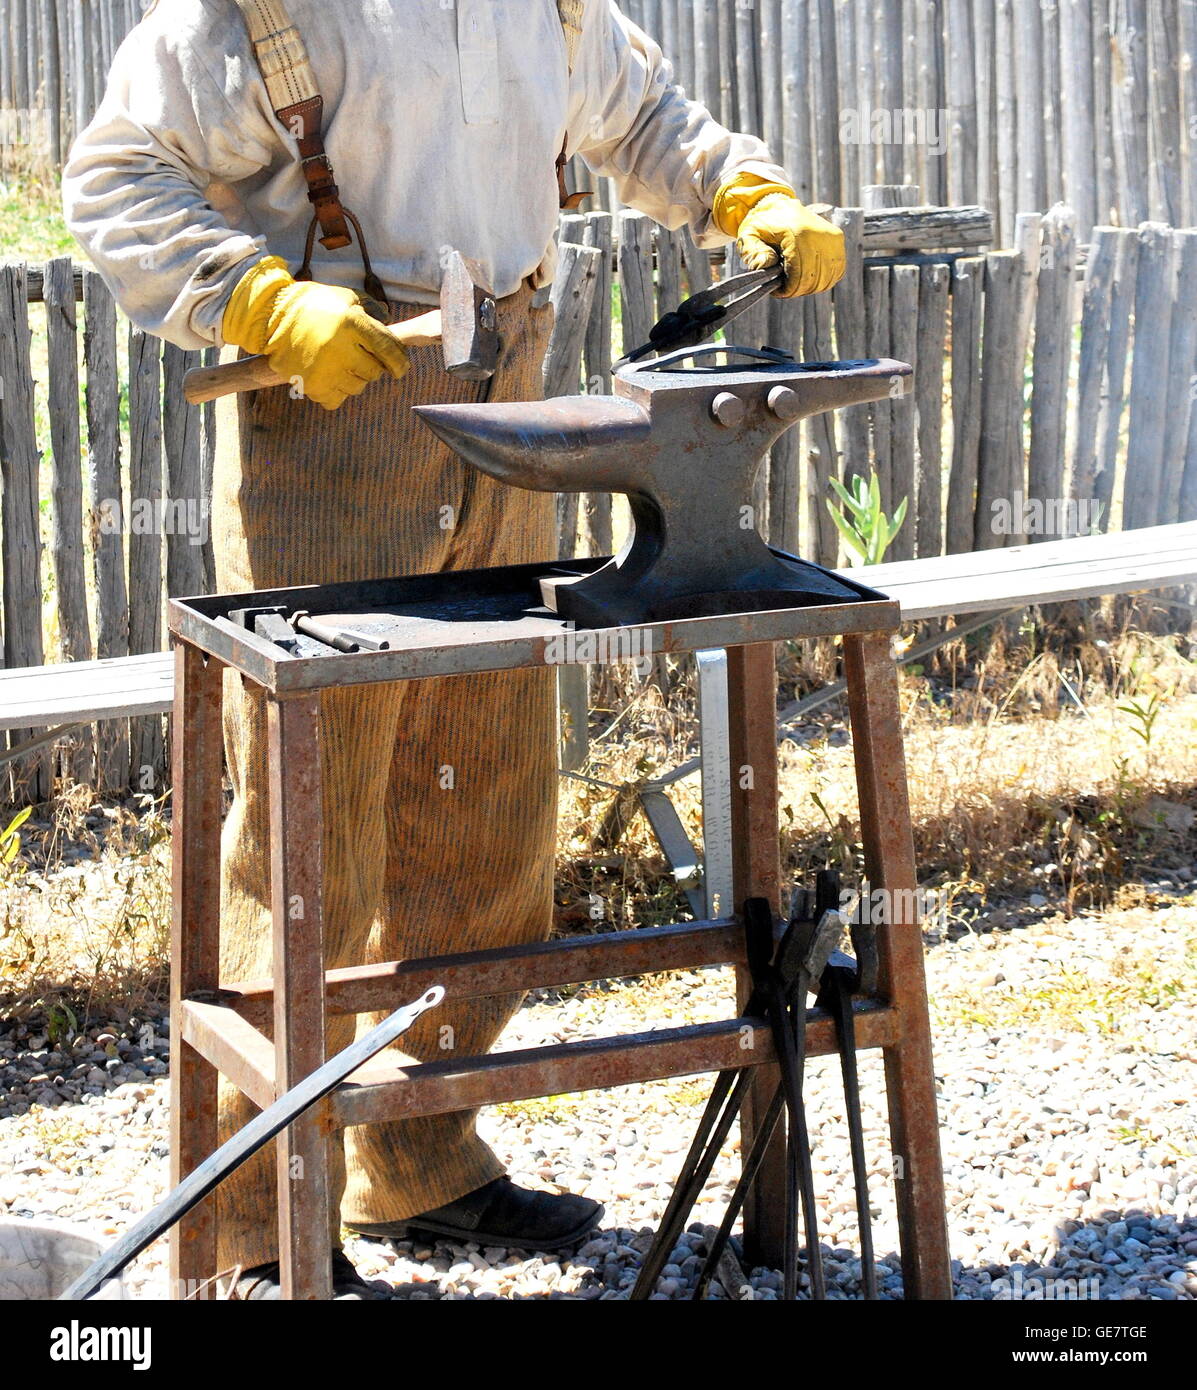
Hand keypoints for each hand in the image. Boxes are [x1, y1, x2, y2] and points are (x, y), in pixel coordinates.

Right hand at [222, 255, 408, 409]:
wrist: (270, 314)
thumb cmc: (313, 305)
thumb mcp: (346, 298)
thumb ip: (372, 312)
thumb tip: (392, 326)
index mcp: (353, 324)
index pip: (389, 350)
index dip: (400, 362)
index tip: (400, 368)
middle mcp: (341, 348)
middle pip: (373, 372)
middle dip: (370, 365)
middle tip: (357, 356)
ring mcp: (325, 369)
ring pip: (356, 388)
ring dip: (352, 378)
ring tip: (338, 363)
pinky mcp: (311, 385)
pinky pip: (335, 400)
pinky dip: (334, 391)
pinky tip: (327, 376)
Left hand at [736, 193, 845, 298]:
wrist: (778, 203)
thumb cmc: (762, 225)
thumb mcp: (749, 237)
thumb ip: (754, 253)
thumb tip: (765, 266)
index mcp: (797, 235)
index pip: (798, 277)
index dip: (787, 290)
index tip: (777, 290)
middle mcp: (819, 236)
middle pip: (813, 280)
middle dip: (798, 290)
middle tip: (786, 287)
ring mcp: (831, 237)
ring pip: (827, 279)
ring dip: (811, 287)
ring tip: (796, 280)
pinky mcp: (838, 238)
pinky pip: (837, 271)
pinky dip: (825, 280)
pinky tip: (810, 276)